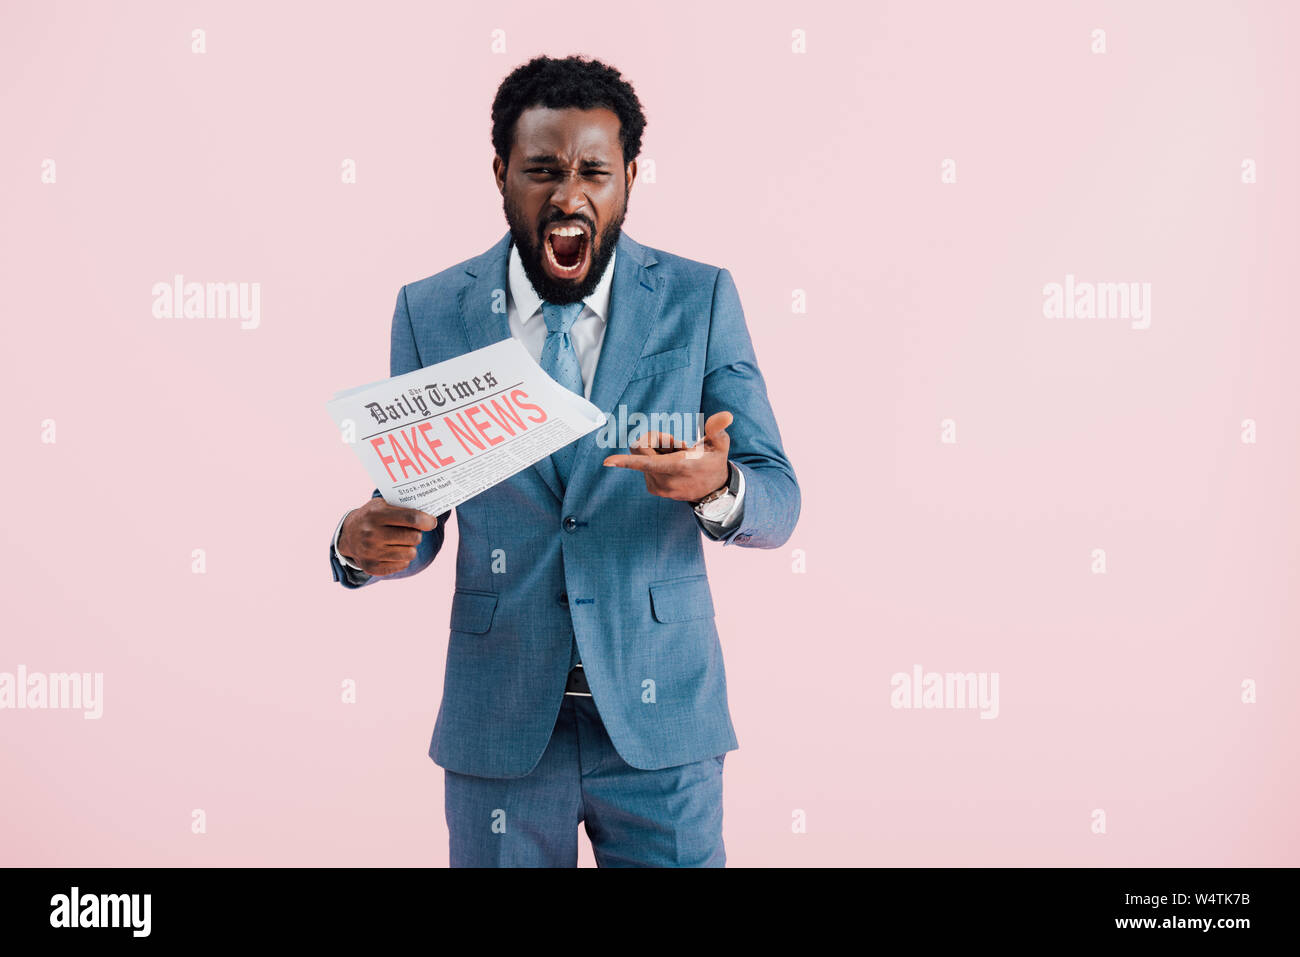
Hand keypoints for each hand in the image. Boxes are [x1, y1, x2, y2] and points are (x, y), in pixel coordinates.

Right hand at [337, 497, 436, 575]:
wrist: (348, 536)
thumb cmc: (371, 517)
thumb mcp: (381, 505)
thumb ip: (402, 507)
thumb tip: (429, 515)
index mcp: (376, 515)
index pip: (411, 518)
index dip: (426, 521)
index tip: (431, 522)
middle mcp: (372, 534)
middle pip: (413, 537)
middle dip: (417, 534)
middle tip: (411, 531)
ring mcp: (371, 552)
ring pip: (410, 553)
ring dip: (410, 547)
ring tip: (402, 542)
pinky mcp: (373, 567)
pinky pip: (403, 565)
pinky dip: (402, 558)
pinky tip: (393, 551)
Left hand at [601, 410, 732, 501]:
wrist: (714, 492)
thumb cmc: (715, 462)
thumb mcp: (720, 445)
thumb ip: (718, 429)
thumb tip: (726, 415)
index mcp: (679, 466)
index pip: (648, 462)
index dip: (627, 461)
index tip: (607, 462)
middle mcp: (665, 479)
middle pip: (642, 447)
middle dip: (655, 439)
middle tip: (677, 444)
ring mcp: (658, 486)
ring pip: (642, 457)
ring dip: (657, 451)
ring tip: (678, 458)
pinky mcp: (653, 489)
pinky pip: (644, 466)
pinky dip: (655, 461)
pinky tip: (672, 466)